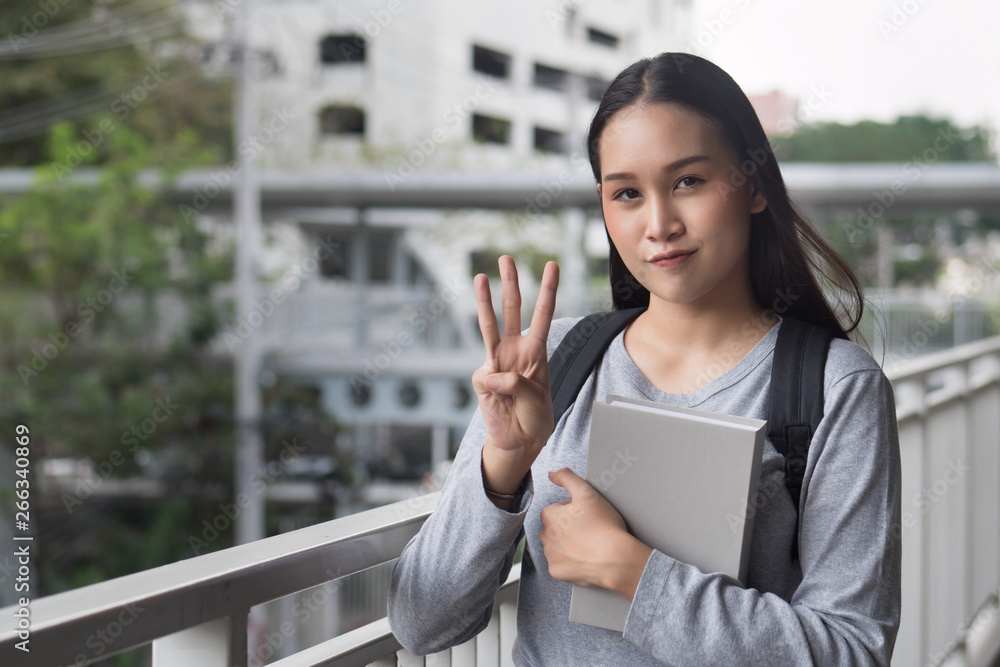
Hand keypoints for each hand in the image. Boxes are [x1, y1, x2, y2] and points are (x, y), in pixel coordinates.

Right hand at [473, 256, 558, 494]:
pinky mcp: (481, 378)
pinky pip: (485, 377)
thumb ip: (516, 384)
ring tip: (479, 276)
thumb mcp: (536, 400)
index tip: (552, 265)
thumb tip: (489, 373)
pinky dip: (493, 389)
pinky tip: (500, 403)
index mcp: (536, 352)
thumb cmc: (534, 418)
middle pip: (512, 310)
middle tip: (506, 258)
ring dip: (484, 300)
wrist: (518, 440)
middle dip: (510, 283)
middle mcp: (515, 350)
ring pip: (488, 325)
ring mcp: (496, 361)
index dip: (548, 290)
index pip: (542, 315)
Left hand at [540, 468, 651, 600]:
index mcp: (549, 516)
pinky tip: (585, 558)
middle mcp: (545, 536)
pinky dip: (570, 563)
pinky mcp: (557, 572)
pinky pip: (561, 565)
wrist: (616, 558)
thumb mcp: (587, 492)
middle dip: (568, 528)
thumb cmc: (603, 525)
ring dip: (568, 545)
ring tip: (589, 545)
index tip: (587, 516)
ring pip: (557, 547)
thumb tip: (551, 473)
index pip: (557, 510)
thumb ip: (567, 477)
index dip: (574, 511)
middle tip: (589, 530)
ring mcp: (550, 555)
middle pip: (555, 529)